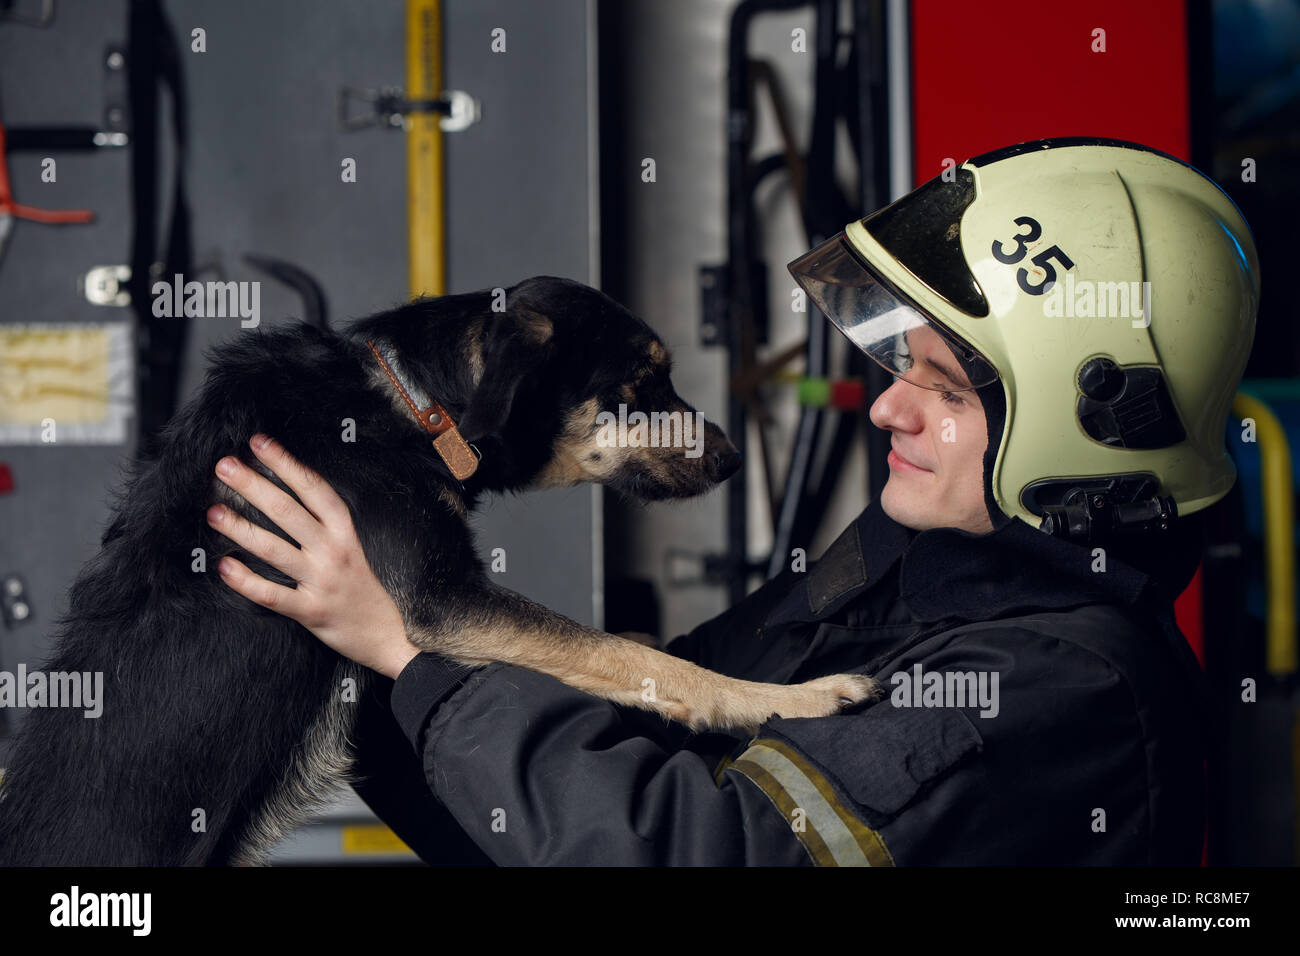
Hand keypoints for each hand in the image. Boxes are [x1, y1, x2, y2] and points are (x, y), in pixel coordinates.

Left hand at [206, 433, 421, 679]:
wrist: (393, 635)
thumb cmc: (369, 590)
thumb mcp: (355, 548)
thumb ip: (326, 526)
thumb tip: (287, 497)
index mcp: (346, 532)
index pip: (313, 488)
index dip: (285, 464)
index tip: (260, 443)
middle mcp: (334, 552)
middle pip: (288, 512)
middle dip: (254, 485)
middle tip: (224, 466)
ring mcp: (322, 581)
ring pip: (275, 549)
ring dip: (241, 528)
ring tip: (214, 511)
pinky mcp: (311, 611)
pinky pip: (272, 595)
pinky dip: (246, 582)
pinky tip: (224, 567)